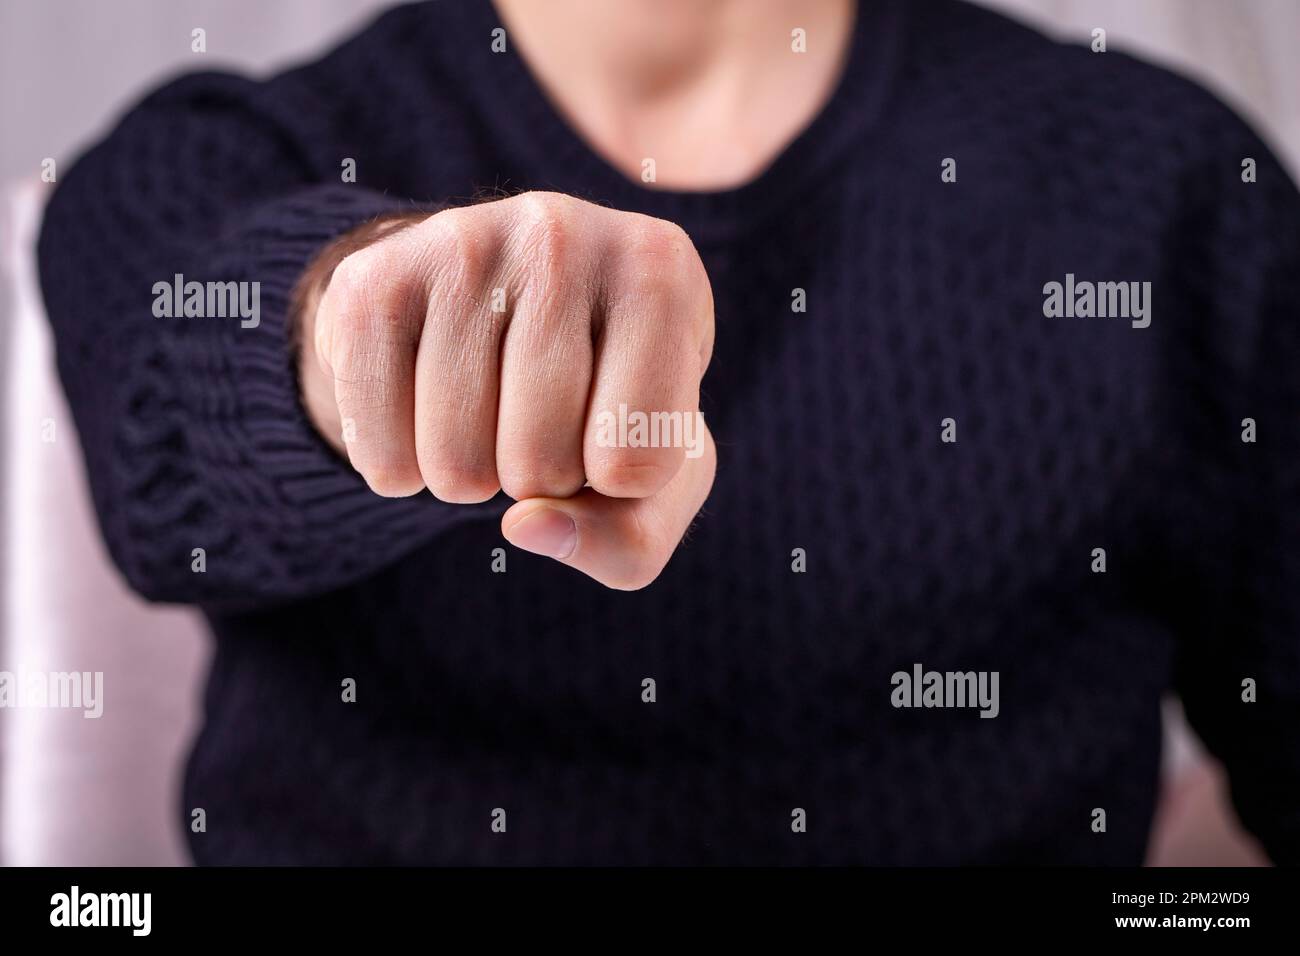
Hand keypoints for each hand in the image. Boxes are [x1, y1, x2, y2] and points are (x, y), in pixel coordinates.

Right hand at [296, 191, 716, 589]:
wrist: (493, 307)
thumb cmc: (601, 402)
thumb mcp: (654, 477)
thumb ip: (628, 537)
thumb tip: (525, 524)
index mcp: (662, 273)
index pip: (639, 461)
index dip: (618, 483)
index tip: (615, 427)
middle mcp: (565, 234)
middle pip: (542, 460)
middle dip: (539, 479)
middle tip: (542, 420)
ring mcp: (461, 243)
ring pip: (456, 457)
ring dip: (468, 477)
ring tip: (486, 415)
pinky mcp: (371, 277)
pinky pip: (376, 440)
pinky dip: (396, 468)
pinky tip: (421, 416)